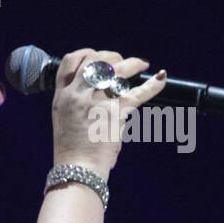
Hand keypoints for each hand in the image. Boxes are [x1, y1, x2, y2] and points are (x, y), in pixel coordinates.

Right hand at [51, 48, 167, 173]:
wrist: (77, 169)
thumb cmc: (72, 149)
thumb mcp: (63, 119)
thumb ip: (75, 101)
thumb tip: (96, 87)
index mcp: (62, 96)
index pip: (71, 62)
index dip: (87, 53)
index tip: (99, 56)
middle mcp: (77, 95)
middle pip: (95, 60)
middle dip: (111, 56)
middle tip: (122, 62)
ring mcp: (96, 103)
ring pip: (117, 70)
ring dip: (132, 64)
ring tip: (142, 65)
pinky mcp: (115, 113)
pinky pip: (139, 93)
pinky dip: (153, 85)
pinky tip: (161, 78)